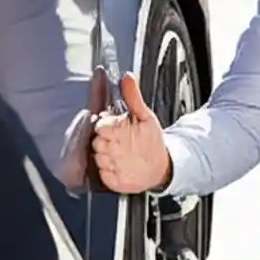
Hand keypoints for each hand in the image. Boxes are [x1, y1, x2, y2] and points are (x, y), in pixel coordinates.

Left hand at [91, 72, 170, 193]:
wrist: (162, 169)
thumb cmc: (152, 141)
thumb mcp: (145, 116)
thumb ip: (132, 96)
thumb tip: (126, 77)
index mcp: (122, 132)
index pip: (99, 126)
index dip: (106, 126)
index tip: (114, 127)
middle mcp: (116, 151)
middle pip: (96, 141)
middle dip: (105, 139)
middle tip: (119, 140)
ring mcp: (115, 168)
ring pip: (97, 157)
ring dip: (105, 154)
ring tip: (120, 152)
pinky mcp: (115, 182)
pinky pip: (102, 173)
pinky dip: (108, 169)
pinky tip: (119, 164)